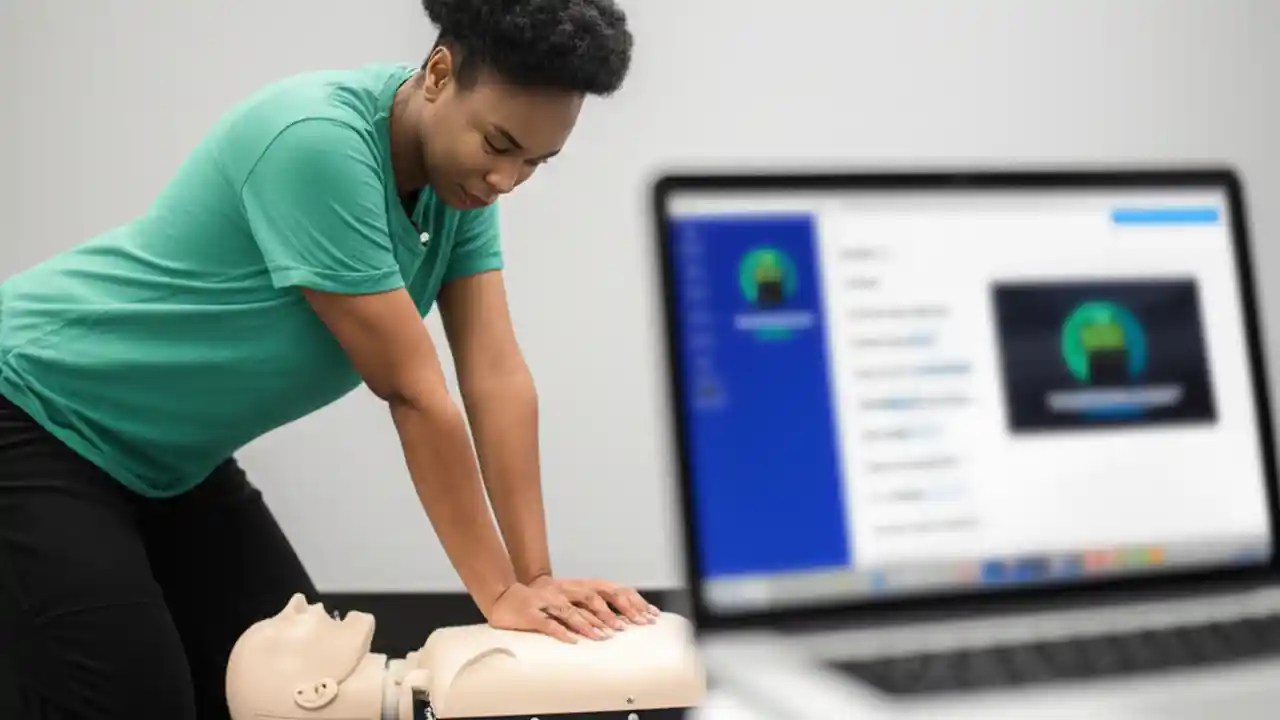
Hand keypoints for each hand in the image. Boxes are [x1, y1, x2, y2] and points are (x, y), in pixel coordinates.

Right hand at [529, 575, 659, 631]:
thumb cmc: (543, 600)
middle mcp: (566, 589)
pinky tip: (573, 641)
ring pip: (572, 610)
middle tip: (631, 627)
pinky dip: (561, 631)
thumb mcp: (570, 598)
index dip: (630, 601)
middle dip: (615, 612)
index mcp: (578, 586)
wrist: (506, 596)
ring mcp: (548, 600)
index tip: (648, 615)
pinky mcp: (531, 613)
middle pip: (595, 597)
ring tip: (605, 636)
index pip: (610, 590)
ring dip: (590, 623)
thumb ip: (592, 606)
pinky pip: (548, 622)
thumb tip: (623, 619)